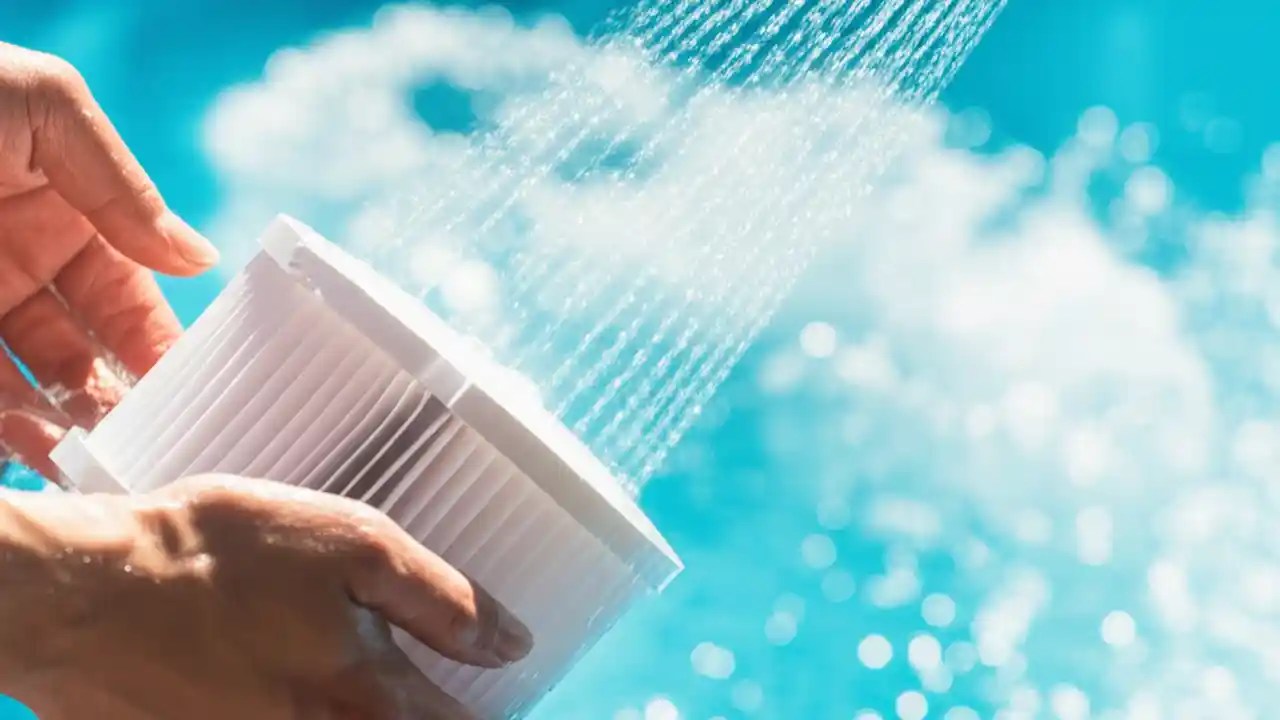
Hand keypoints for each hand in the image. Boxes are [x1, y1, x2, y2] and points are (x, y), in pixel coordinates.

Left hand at [0, 43, 218, 479]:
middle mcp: (15, 272)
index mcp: (61, 220)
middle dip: (115, 405)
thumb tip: (199, 258)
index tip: (193, 395)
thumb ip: (125, 188)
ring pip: (24, 393)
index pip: (127, 300)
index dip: (158, 347)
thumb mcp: (45, 109)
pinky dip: (7, 432)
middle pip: (81, 359)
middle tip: (145, 449)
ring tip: (93, 468)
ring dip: (60, 433)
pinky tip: (35, 455)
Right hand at [0, 475, 532, 718]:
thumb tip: (514, 645)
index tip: (504, 698)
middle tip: (447, 691)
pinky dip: (315, 714)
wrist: (86, 596)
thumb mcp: (350, 546)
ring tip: (376, 684)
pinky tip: (309, 684)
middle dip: (435, 718)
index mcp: (369, 698)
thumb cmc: (222, 556)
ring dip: (376, 712)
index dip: (490, 715)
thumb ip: (440, 599)